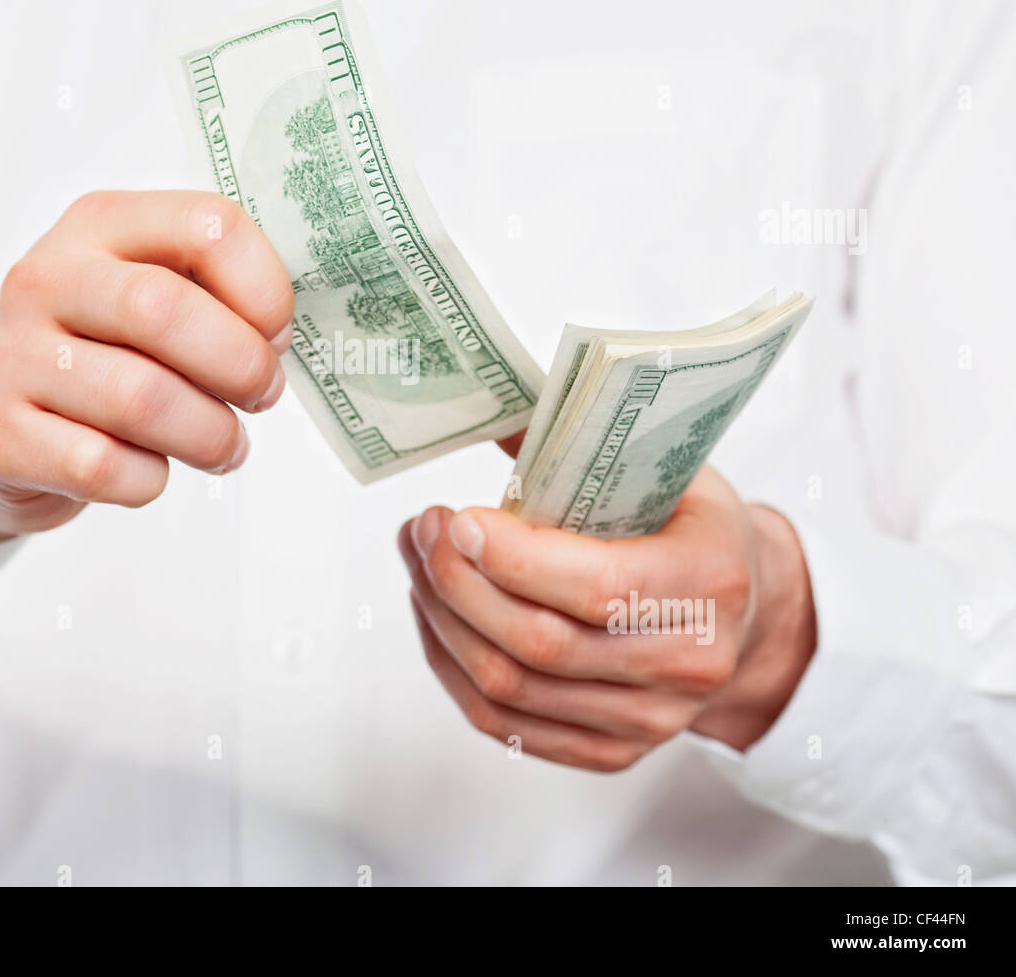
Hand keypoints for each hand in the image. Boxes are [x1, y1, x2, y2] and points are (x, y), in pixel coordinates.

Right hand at [0, 190, 294, 539]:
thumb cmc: (102, 350)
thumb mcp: (148, 292)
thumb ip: (214, 293)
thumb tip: (275, 338)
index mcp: (100, 225)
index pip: (205, 226)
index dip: (263, 287)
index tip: (277, 333)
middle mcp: (45, 278)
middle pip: (163, 309)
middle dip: (239, 366)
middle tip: (262, 396)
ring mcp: (12, 357)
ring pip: (139, 399)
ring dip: (208, 434)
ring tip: (225, 446)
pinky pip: (102, 466)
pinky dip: (149, 479)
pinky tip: (151, 470)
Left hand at [399, 456, 815, 767]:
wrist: (745, 614)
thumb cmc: (693, 528)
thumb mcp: (665, 469)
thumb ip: (580, 446)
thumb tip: (491, 411)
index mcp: (709, 582)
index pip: (599, 586)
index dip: (513, 557)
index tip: (458, 519)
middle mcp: (688, 665)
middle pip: (539, 645)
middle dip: (458, 582)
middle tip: (424, 529)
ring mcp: (649, 720)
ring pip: (509, 688)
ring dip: (442, 620)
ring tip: (419, 561)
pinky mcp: (611, 752)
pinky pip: (503, 723)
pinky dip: (450, 666)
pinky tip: (435, 614)